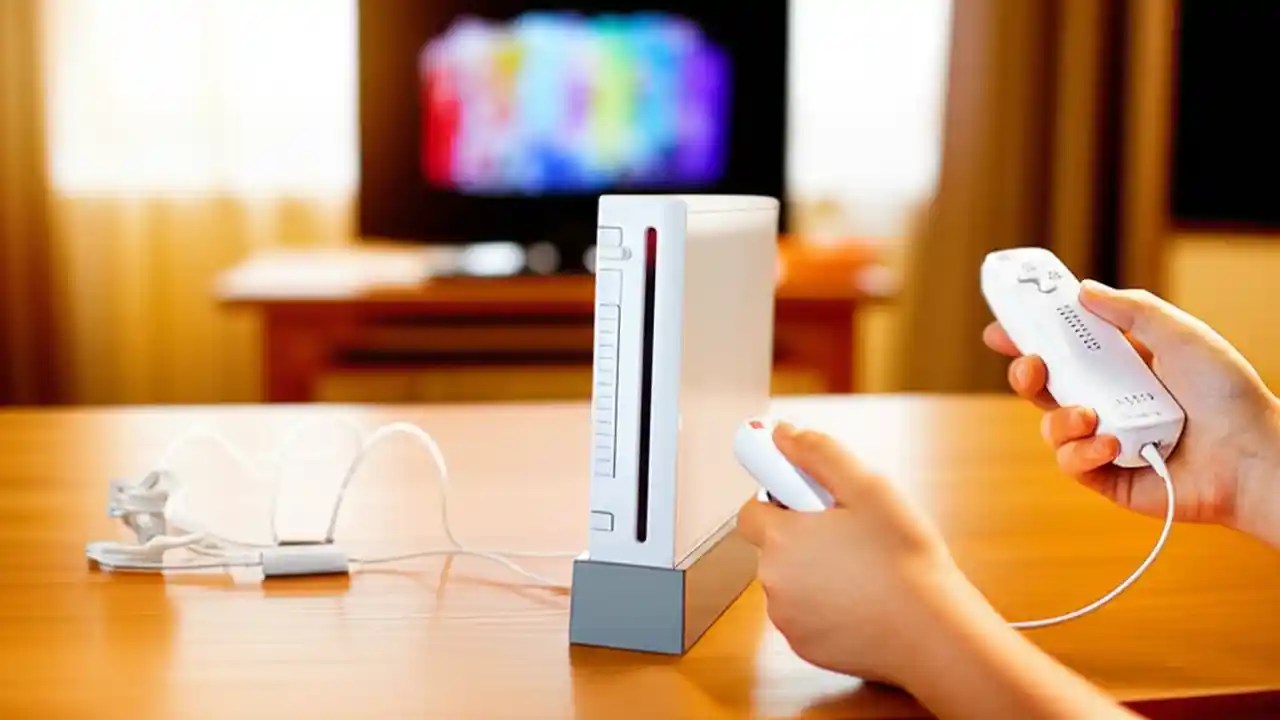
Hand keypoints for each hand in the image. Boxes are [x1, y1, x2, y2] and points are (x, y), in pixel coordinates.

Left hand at [737, 424, 1137, 717]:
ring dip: (811, 571)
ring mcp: (787, 618)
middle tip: (847, 532)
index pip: (750, 510)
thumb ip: (818, 454)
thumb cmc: (906, 560)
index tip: (807, 498)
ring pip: (788, 581)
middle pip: (771, 545)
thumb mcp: (869, 488)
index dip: (778, 499)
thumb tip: (781, 434)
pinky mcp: (804, 646)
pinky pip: (804, 614)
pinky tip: (862, 600)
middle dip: (800, 534)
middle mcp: (773, 581)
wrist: (933, 633)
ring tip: (861, 568)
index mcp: (782, 538)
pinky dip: (823, 606)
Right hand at [984, 280, 1279, 544]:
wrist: (1253, 457)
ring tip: (1091, 415)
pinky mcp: (1108, 477)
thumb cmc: (1229, 396)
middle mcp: (1108, 402)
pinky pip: (1070, 463)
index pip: (1064, 348)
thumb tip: (1082, 290)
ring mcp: (1105, 440)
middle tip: (1032, 365)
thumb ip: (1132, 310)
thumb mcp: (1182, 335)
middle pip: (1045, 387)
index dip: (1029, 337)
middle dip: (1025, 373)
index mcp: (1121, 367)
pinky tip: (1112, 445)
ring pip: (1051, 426)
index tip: (1002, 328)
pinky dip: (1082, 452)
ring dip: (1061, 418)